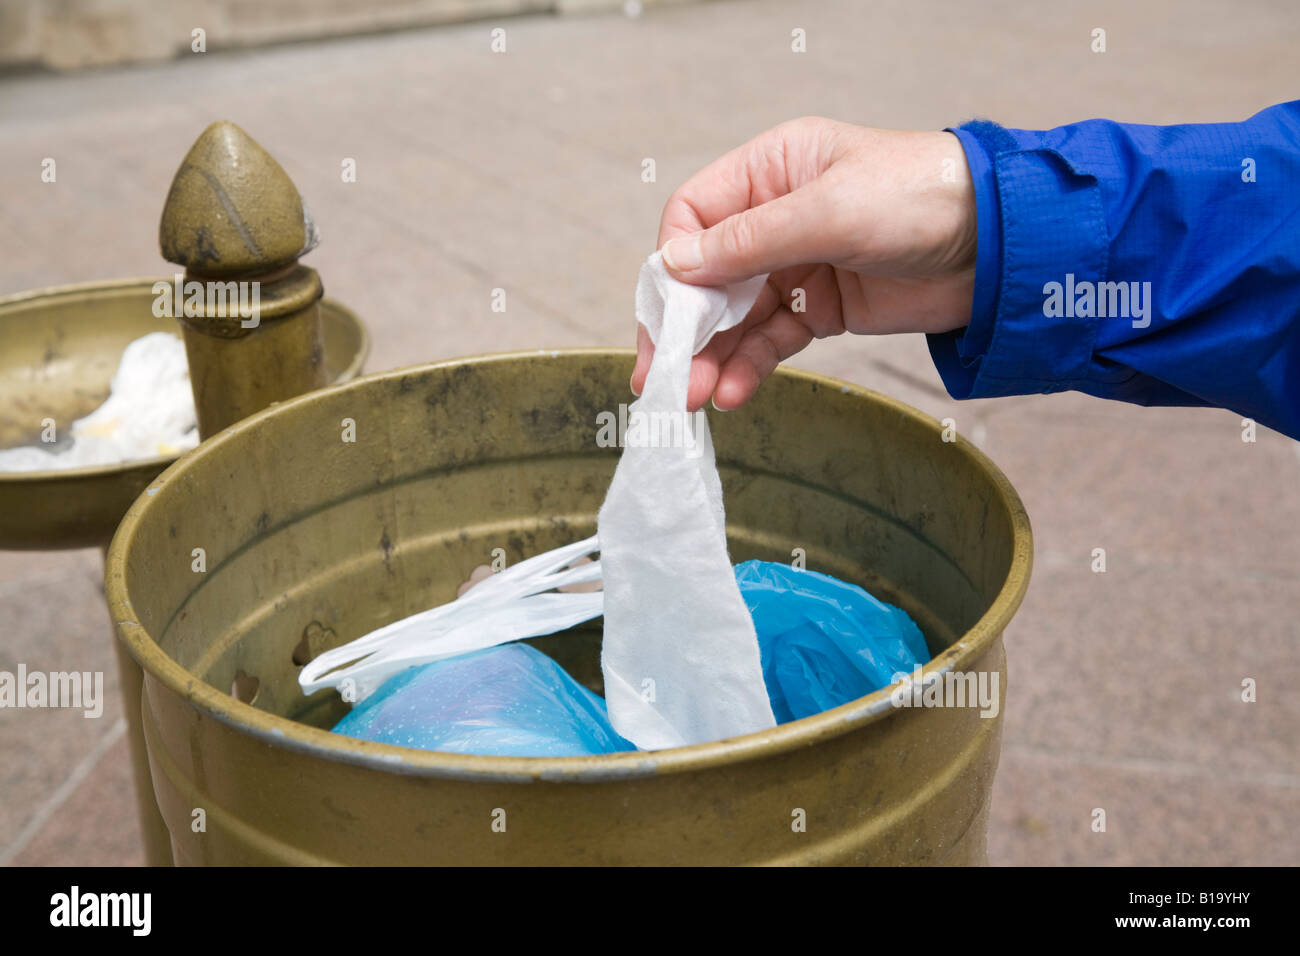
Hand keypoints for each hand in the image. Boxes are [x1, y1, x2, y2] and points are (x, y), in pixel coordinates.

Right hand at [631, 117, 977, 410]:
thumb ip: (751, 240)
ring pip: (735, 317)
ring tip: (695, 398)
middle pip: (707, 276)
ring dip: (713, 357)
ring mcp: (798, 266)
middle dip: (684, 328)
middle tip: (663, 379)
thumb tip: (675, 266)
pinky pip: (770, 341)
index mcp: (770, 171)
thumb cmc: (922, 198)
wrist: (1002, 246)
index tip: (669, 313)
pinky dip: (750, 367)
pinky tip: (734, 393)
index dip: (675, 265)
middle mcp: (775, 217)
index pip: (694, 217)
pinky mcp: (821, 309)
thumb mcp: (831, 211)